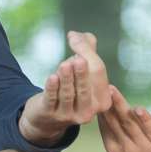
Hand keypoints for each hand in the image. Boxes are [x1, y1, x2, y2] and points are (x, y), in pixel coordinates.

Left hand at [18, 30, 111, 146]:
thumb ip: (85, 51)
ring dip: (66, 79)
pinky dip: (52, 88)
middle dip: (82, 73)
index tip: (74, 37)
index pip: (98, 72)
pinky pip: (52, 100)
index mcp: (102, 99)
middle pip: (86, 87)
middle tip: (78, 59)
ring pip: (68, 94)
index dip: (87, 53)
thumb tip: (79, 35)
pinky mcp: (50, 114)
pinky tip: (52, 77)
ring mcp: (69, 116)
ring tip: (64, 65)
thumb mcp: (81, 73)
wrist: (48, 116)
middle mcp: (89, 111)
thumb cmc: (70, 90)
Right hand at [98, 86, 150, 151]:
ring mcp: (143, 148)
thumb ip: (115, 141)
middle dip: (106, 103)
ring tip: (112, 90)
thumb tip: (106, 118)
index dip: (99, 110)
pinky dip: (145, 119)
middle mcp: (127, 148)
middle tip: (97, 86)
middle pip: (114, 121)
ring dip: (120, 105)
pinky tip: (138, 109)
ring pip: (129, 122)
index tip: (92, 93)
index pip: (104, 126)